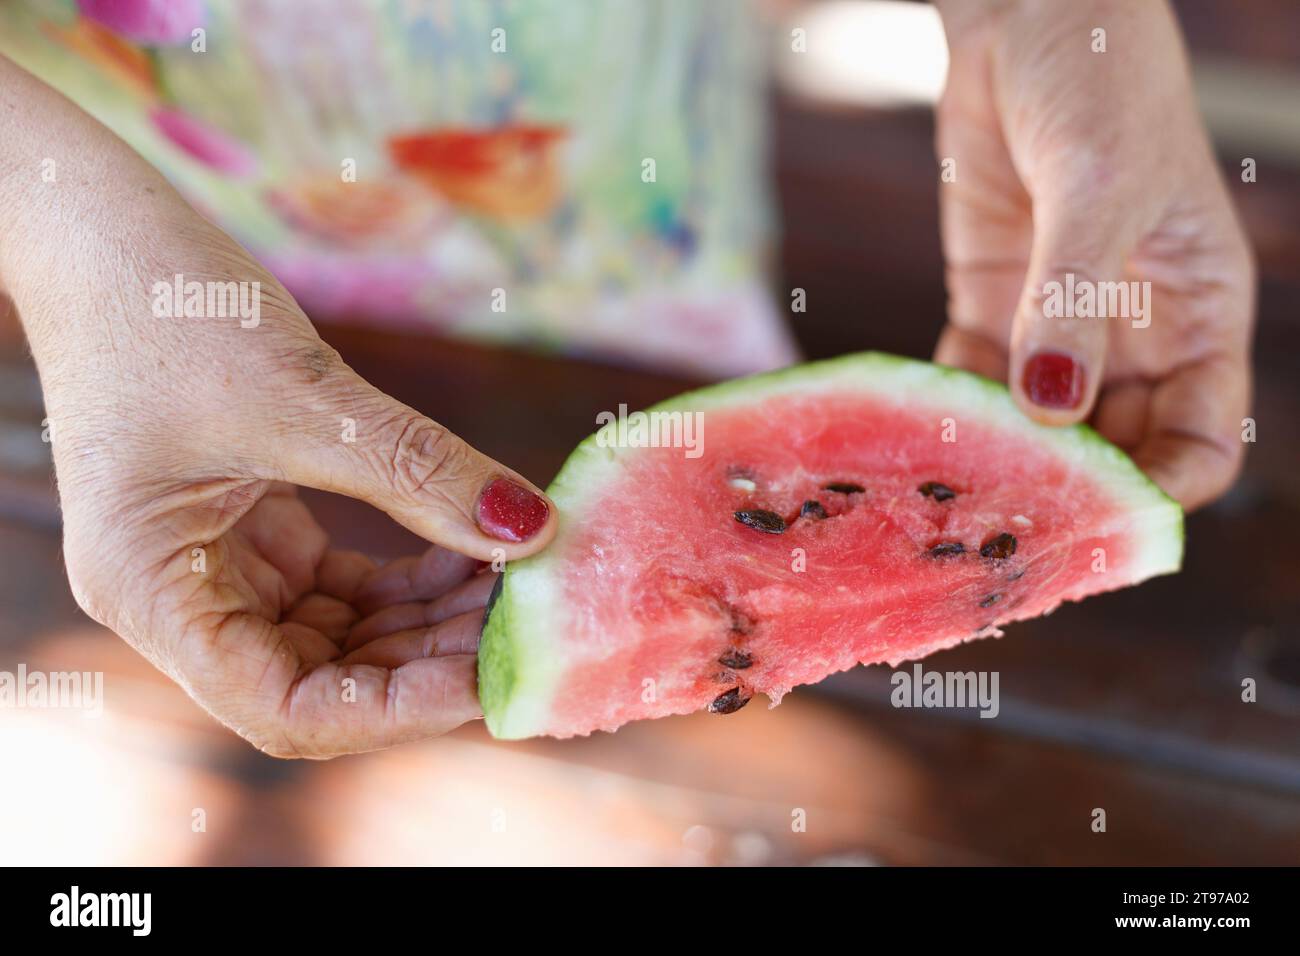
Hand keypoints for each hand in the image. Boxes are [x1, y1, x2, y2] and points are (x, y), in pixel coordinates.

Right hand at [1, 56, 554, 755]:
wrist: (108, 233)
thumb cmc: (168, 304)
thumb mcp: (303, 396)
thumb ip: (420, 472)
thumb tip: (535, 531)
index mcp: (153, 591)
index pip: (283, 705)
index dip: (393, 710)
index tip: (489, 679)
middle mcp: (181, 599)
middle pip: (324, 682)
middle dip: (429, 665)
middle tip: (527, 630)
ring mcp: (220, 569)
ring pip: (346, 640)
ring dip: (434, 623)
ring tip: (520, 585)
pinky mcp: (257, 534)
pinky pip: (349, 587)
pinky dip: (416, 578)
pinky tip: (482, 548)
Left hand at [932, 0, 1254, 509]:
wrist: (1025, 24)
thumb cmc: (1098, 88)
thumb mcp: (1099, 190)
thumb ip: (1072, 300)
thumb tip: (1052, 410)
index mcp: (1196, 317)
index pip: (1200, 438)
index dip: (1162, 489)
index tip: (1101, 519)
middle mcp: (1131, 338)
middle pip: (1113, 451)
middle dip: (1069, 494)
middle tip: (1007, 530)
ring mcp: (1056, 327)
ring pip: (1038, 429)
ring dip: (1002, 464)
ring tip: (954, 501)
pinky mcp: (991, 306)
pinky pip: (974, 383)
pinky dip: (953, 414)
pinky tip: (920, 439)